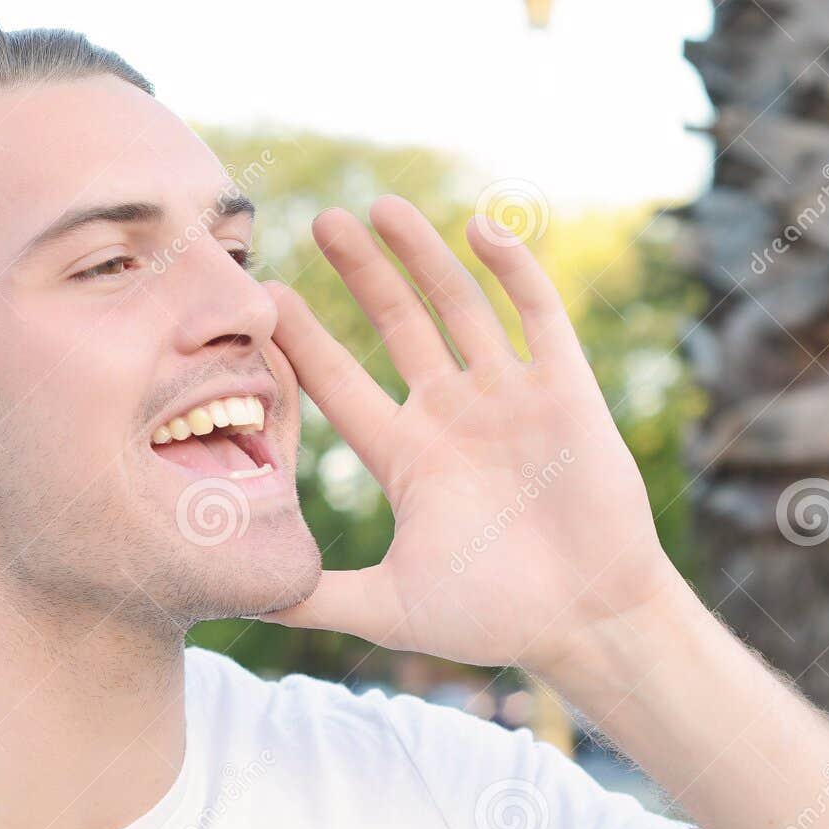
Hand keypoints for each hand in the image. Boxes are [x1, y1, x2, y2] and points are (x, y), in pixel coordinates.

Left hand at [263, 195, 683, 671]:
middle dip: (361, 275)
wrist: (590, 623)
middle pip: (398, 327)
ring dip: (424, 255)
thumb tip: (239, 600)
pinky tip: (480, 229)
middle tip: (321, 221)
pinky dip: (514, 270)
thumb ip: (314, 596)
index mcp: (407, 457)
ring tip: (383, 205)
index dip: (304, 342)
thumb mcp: (389, 606)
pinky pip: (537, 315)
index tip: (264, 298)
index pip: (341, 384)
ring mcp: (508, 397)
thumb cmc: (496, 618)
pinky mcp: (564, 389)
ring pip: (459, 307)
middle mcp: (452, 415)